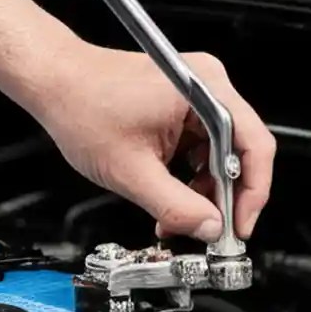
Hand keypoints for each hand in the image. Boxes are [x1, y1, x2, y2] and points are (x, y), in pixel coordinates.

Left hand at [27, 43, 274, 242]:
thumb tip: (208, 227)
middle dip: (223, 196)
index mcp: (204, 90)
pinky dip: (189, 174)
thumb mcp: (131, 171)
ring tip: (181, 217)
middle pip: (240, 151)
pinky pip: (200, 145)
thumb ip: (175, 206)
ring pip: (220, 153)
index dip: (253, 194)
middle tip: (210, 229)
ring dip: (203, 190)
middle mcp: (207, 84)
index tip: (240, 226)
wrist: (54, 82)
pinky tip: (172, 195)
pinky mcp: (180, 104)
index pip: (255, 147)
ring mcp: (195, 93)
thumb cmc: (82, 105)